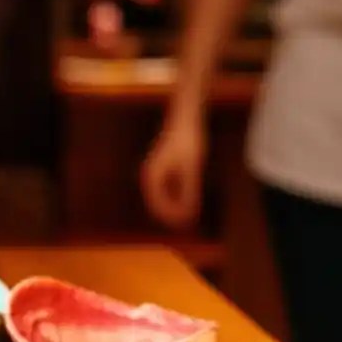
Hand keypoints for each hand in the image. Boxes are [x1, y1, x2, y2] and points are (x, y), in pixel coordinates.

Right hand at [141, 116, 205, 230]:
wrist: (186, 117)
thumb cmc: (188, 140)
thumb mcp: (192, 168)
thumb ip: (190, 190)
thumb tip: (190, 212)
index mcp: (152, 176)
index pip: (157, 204)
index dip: (171, 216)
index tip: (185, 223)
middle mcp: (149, 175)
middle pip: (158, 202)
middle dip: (172, 214)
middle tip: (188, 224)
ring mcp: (155, 171)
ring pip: (162, 196)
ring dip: (175, 206)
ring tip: (190, 214)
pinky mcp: (163, 167)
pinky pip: (167, 188)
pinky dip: (177, 196)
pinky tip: (190, 199)